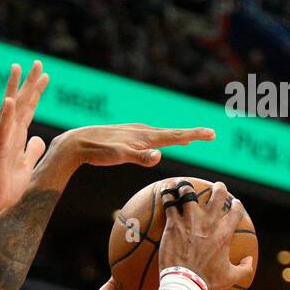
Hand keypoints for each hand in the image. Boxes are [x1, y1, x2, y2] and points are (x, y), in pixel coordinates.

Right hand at [0, 62, 48, 216]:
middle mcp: (8, 135)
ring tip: (18, 68)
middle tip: (38, 63)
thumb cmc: (3, 189)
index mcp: (16, 139)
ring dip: (14, 89)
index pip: (28, 111)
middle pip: (20, 104)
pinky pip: (2, 132)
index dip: (37, 93)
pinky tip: (9, 101)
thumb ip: (32, 152)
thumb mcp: (25, 168)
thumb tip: (39, 138)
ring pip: (9, 111)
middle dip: (29, 83)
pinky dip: (6, 116)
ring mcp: (1, 142)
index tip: (45, 77)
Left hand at [54, 122, 214, 171]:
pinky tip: (159, 144)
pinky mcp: (126, 137)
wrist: (76, 143)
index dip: (194, 135)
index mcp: (145, 136)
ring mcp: (134, 133)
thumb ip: (139, 157)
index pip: (175, 136)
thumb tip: (159, 156)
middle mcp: (142, 131)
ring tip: (190, 139)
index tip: (212, 134)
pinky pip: (151, 138)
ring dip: (178, 137)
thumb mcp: (118, 157)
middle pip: (172, 133)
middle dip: (191, 134)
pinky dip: (162, 139)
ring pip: (162, 135)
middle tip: (210, 134)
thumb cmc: (97, 152)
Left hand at [158, 179, 254, 289]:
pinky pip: (169, 202)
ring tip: (183, 187)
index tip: (233, 203)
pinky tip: (166, 191)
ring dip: (187, 188)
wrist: (185, 284)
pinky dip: (168, 195)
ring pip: (190, 192)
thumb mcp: (230, 277)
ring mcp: (190, 220)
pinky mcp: (174, 224)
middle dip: (218, 188)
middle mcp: (209, 222)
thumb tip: (249, 260)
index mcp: (224, 233)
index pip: (235, 210)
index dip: (236, 204)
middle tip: (215, 188)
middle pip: (218, 194)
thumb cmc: (207, 282)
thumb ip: (244, 269)